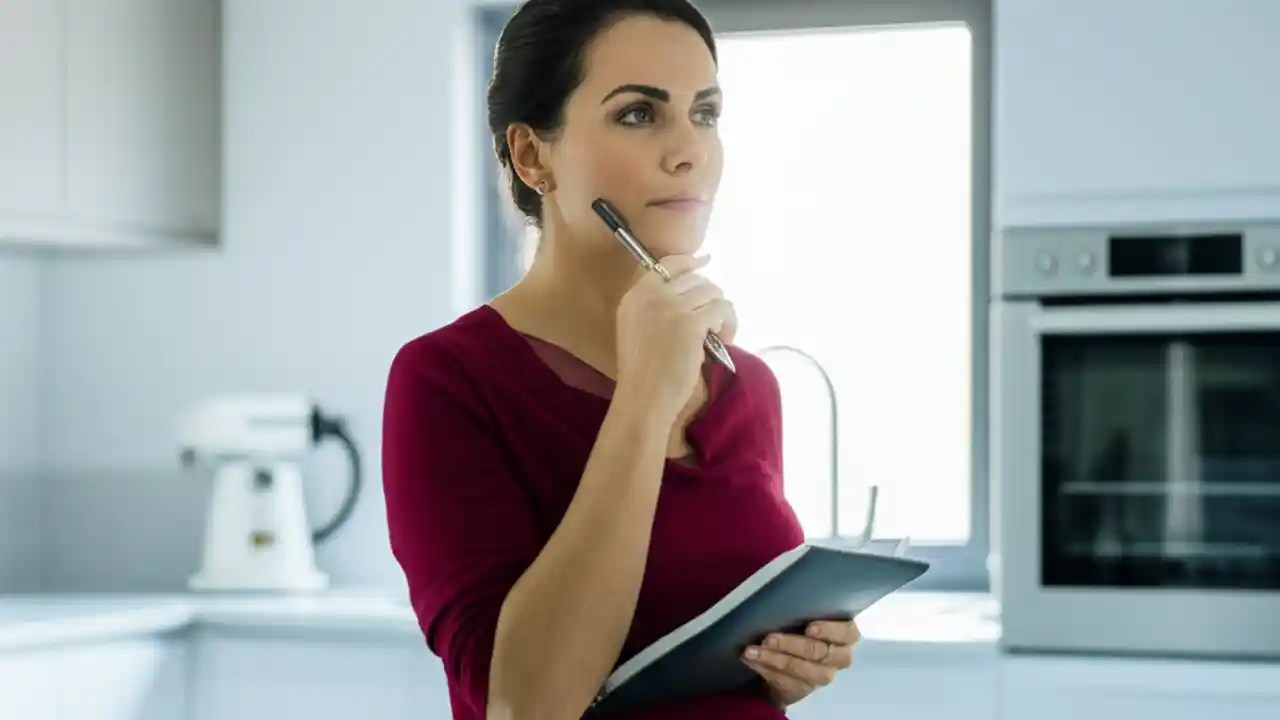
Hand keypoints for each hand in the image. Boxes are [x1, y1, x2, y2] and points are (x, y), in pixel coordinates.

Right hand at [615, 254, 733, 421]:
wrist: (643, 397)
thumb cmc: (642, 374)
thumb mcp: (637, 330)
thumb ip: (654, 309)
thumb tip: (692, 296)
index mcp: (635, 297)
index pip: (667, 265)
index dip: (689, 261)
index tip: (705, 260)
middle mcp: (652, 296)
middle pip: (695, 279)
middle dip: (710, 296)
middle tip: (714, 319)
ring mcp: (671, 308)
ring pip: (712, 292)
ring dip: (721, 311)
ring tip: (719, 333)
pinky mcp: (691, 323)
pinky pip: (722, 309)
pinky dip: (729, 323)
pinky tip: (724, 340)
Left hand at [740, 619, 860, 707]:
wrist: (791, 655)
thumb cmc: (801, 624)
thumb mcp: (806, 613)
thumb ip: (804, 608)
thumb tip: (781, 593)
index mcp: (846, 634)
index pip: (847, 633)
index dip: (829, 631)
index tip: (809, 628)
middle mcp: (839, 657)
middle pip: (818, 652)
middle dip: (790, 644)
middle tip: (768, 638)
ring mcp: (822, 676)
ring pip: (799, 669)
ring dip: (773, 659)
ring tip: (751, 650)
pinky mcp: (803, 690)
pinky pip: (784, 682)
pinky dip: (765, 668)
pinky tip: (751, 659)